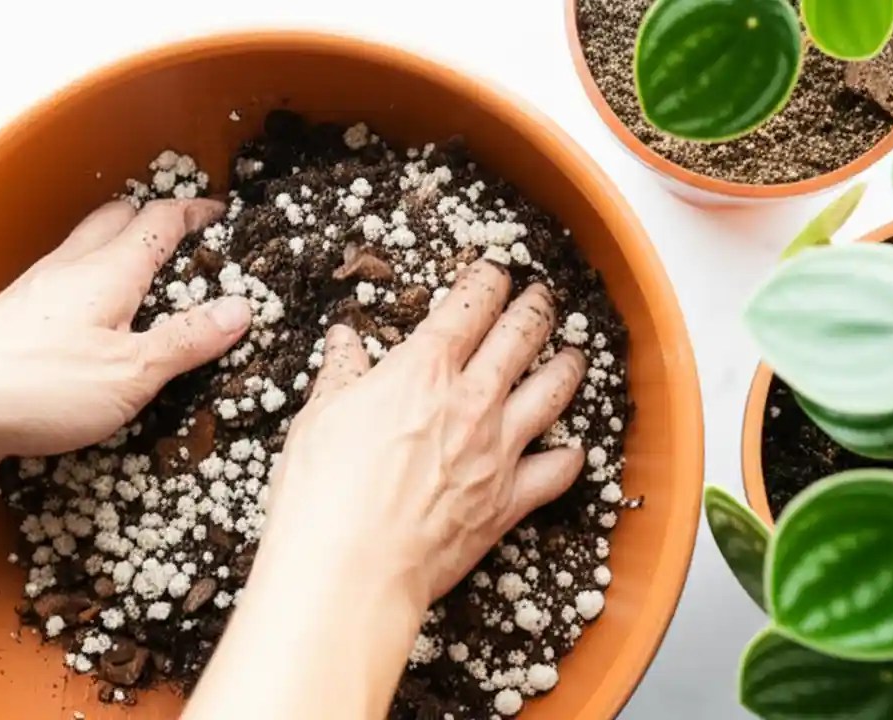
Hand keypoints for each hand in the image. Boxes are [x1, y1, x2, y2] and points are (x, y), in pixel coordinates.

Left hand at [0, 198, 252, 485]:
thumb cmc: (39, 386)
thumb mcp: (133, 371)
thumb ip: (187, 340)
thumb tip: (242, 307)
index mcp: (108, 269)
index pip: (160, 220)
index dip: (196, 213)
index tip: (223, 215)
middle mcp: (71, 269)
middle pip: (116, 220)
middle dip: (154, 220)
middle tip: (187, 242)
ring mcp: (37, 295)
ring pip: (87, 253)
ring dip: (122, 254)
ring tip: (152, 283)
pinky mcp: (16, 326)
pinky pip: (65, 290)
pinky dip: (94, 292)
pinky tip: (101, 327)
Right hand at [191, 260, 587, 719]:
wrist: (351, 570)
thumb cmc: (323, 495)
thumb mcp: (318, 419)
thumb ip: (342, 374)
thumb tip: (343, 341)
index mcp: (423, 370)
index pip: (471, 304)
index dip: (488, 280)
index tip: (494, 272)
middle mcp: (472, 400)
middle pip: (522, 336)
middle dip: (536, 309)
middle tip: (541, 299)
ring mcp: (498, 451)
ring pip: (554, 391)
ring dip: (567, 366)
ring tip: (574, 353)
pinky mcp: (509, 501)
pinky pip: (559, 469)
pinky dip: (570, 455)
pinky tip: (572, 447)